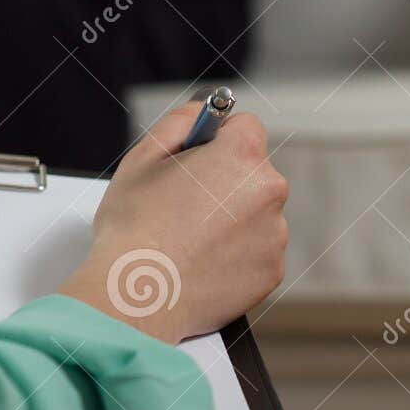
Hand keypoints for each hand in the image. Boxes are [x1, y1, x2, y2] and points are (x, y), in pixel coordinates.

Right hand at [58, 103, 288, 343]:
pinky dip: (236, 252)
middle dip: (224, 180)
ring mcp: (274, 234)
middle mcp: (268, 191)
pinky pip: (256, 249)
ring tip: (190, 236)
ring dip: (232, 217)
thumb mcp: (143, 155)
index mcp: (241, 155)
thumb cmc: (136, 228)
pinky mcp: (271, 271)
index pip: (244, 126)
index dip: (215, 139)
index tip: (197, 158)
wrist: (139, 296)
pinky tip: (202, 259)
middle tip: (184, 203)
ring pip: (255, 212)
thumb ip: (181, 120)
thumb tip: (202, 113)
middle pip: (251, 171)